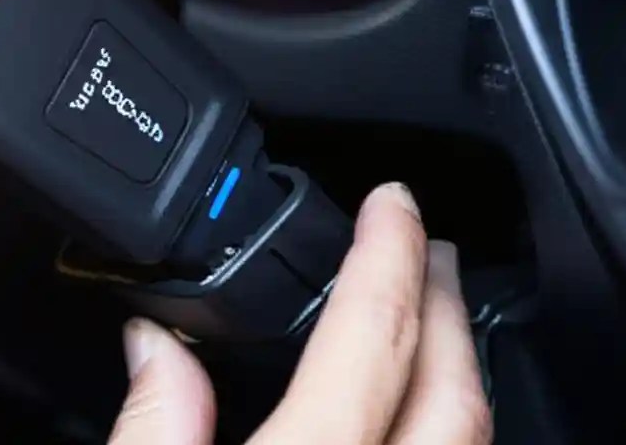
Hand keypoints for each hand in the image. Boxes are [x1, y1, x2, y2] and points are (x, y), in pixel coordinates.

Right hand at [109, 183, 492, 443]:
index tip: (393, 203)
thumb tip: (154, 345)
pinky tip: (416, 423)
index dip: (389, 253)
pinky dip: (446, 430)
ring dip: (457, 369)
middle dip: (446, 305)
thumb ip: (150, 426)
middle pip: (454, 390)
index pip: (371, 336)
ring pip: (475, 440)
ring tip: (431, 325)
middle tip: (430, 248)